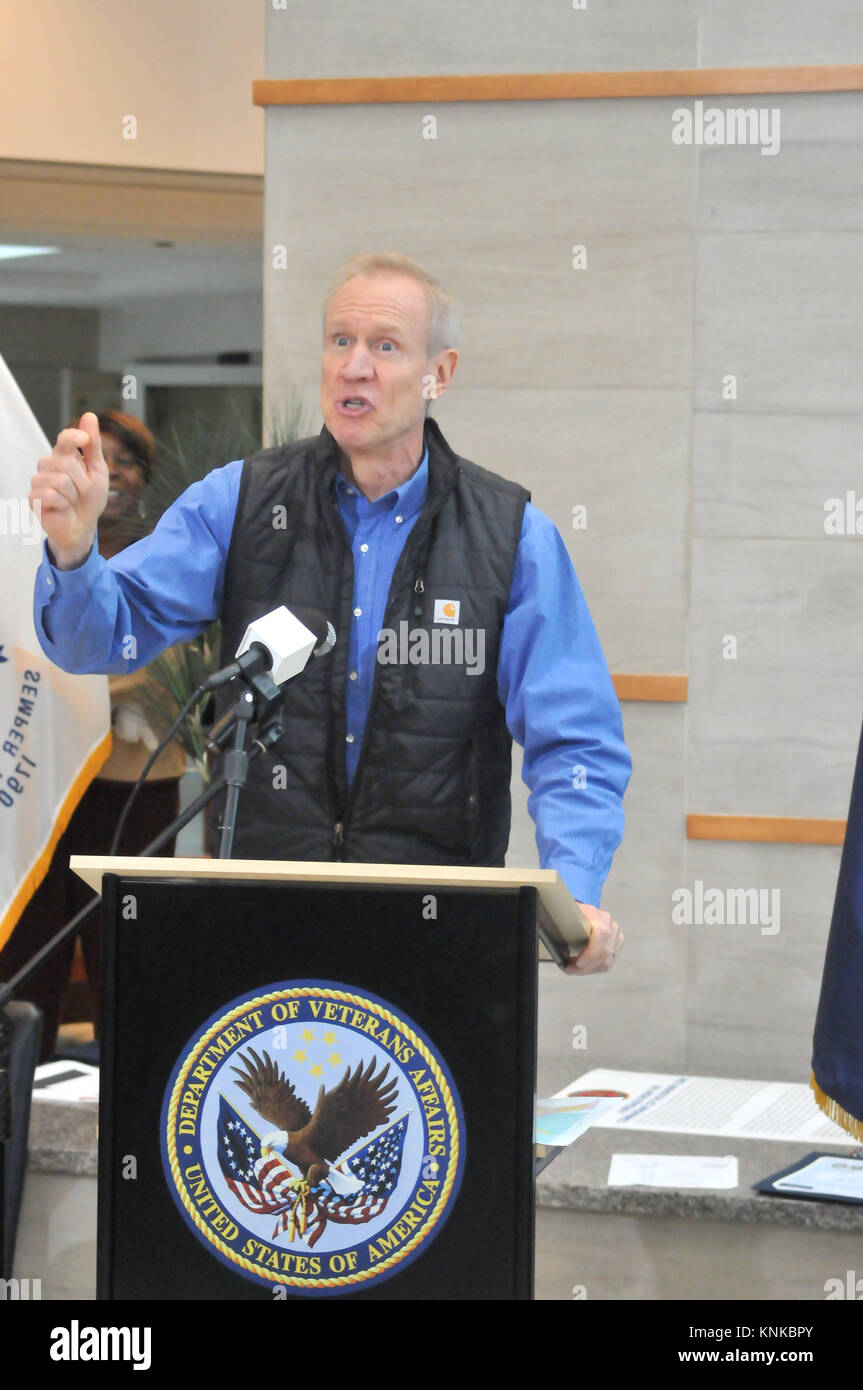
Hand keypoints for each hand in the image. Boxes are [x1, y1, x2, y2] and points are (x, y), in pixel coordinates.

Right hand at [30, 411, 108, 568]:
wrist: (82, 526)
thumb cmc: (89, 498)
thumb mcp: (98, 471)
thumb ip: (93, 446)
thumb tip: (89, 415)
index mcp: (64, 456)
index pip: (65, 439)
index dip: (73, 437)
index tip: (84, 439)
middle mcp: (48, 465)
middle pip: (67, 463)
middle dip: (83, 482)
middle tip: (83, 493)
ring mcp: (39, 481)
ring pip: (60, 481)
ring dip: (74, 495)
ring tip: (72, 501)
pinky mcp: (33, 498)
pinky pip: (51, 496)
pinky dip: (63, 504)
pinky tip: (62, 508)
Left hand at [565, 901, 623, 974]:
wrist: (582, 912)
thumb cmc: (571, 915)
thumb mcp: (566, 915)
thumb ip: (562, 924)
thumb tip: (554, 941)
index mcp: (597, 915)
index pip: (602, 934)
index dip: (592, 952)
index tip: (578, 963)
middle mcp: (610, 924)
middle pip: (604, 952)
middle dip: (586, 967)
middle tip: (569, 970)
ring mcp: (615, 934)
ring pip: (607, 961)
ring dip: (589, 970)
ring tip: (574, 969)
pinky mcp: (617, 944)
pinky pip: (608, 963)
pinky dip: (594, 969)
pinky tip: (583, 968)